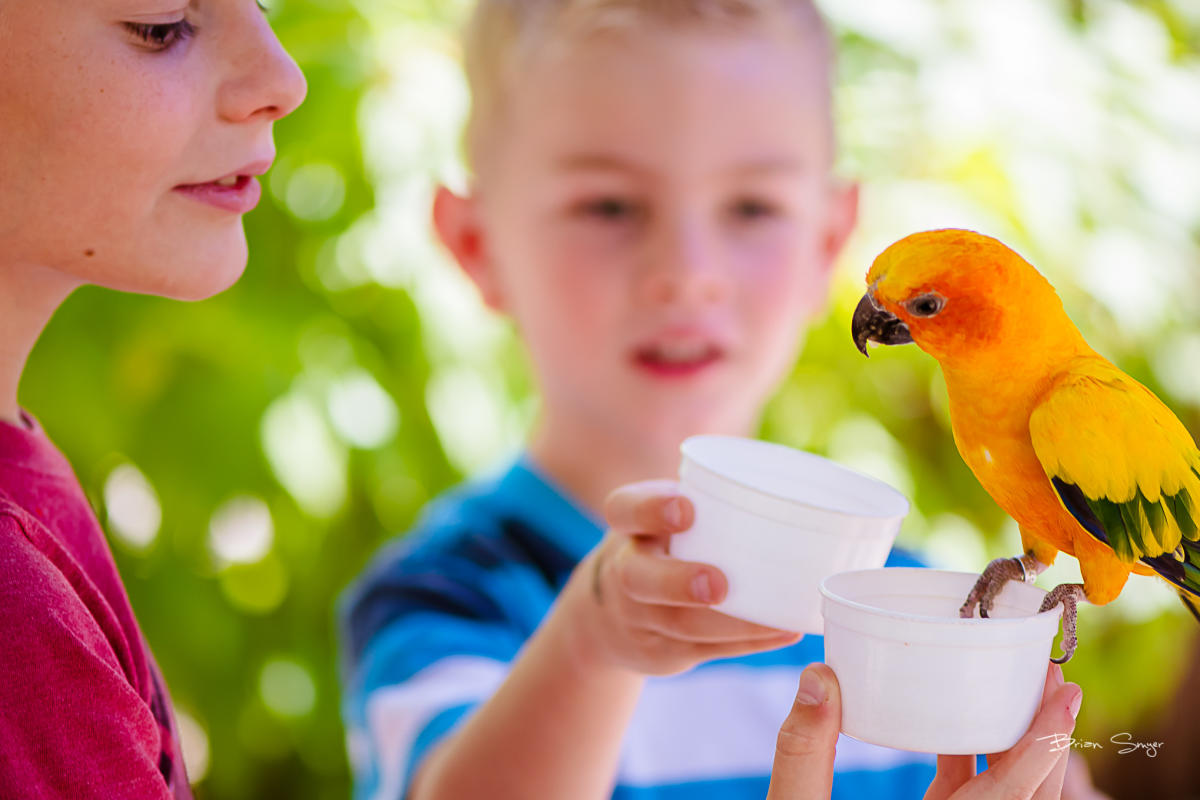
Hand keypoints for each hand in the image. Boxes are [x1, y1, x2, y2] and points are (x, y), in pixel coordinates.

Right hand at [563, 480, 799, 675]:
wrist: (612, 615)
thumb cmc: (663, 547)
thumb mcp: (664, 517)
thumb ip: (708, 501)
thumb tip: (799, 487)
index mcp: (628, 527)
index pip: (625, 510)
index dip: (651, 510)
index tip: (686, 509)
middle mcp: (624, 572)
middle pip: (639, 579)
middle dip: (678, 583)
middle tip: (718, 584)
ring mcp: (639, 618)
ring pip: (679, 624)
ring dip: (730, 625)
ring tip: (778, 617)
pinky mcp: (662, 652)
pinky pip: (704, 651)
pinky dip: (747, 642)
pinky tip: (784, 631)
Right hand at [766, 662, 1083, 799]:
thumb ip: (804, 752)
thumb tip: (818, 677)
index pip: (1007, 797)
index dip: (1041, 744)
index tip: (1065, 697)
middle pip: (1023, 798)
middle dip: (1044, 738)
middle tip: (1053, 680)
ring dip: (1016, 750)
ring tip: (1021, 694)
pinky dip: (975, 765)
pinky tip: (956, 727)